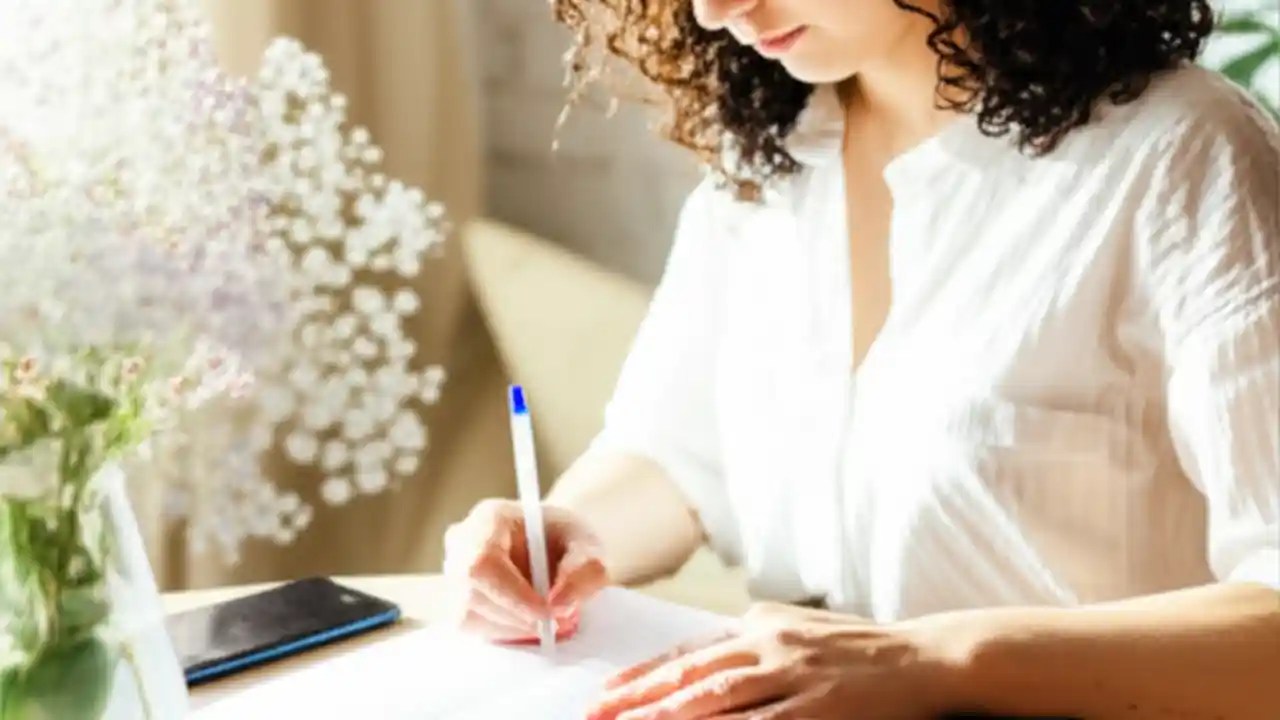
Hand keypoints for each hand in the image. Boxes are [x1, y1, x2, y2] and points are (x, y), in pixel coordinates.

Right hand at [442, 499, 608, 642]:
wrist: (555, 548)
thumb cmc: (568, 542)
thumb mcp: (590, 548)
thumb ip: (585, 571)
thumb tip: (559, 604)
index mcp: (489, 518)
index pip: (483, 561)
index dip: (511, 594)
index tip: (548, 613)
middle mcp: (461, 543)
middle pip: (472, 592)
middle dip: (517, 616)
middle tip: (555, 623)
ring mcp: (452, 573)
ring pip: (469, 615)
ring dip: (512, 627)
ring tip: (544, 618)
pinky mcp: (455, 600)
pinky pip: (471, 627)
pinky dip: (503, 631)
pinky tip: (526, 619)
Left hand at [586, 602, 954, 719]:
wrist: (925, 657)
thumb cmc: (861, 650)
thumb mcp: (799, 632)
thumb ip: (755, 643)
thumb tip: (705, 661)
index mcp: (761, 624)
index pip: (690, 652)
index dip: (644, 675)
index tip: (606, 694)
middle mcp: (770, 643)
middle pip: (692, 673)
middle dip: (639, 696)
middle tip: (598, 714)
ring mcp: (794, 674)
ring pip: (718, 697)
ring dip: (668, 715)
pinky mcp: (818, 706)